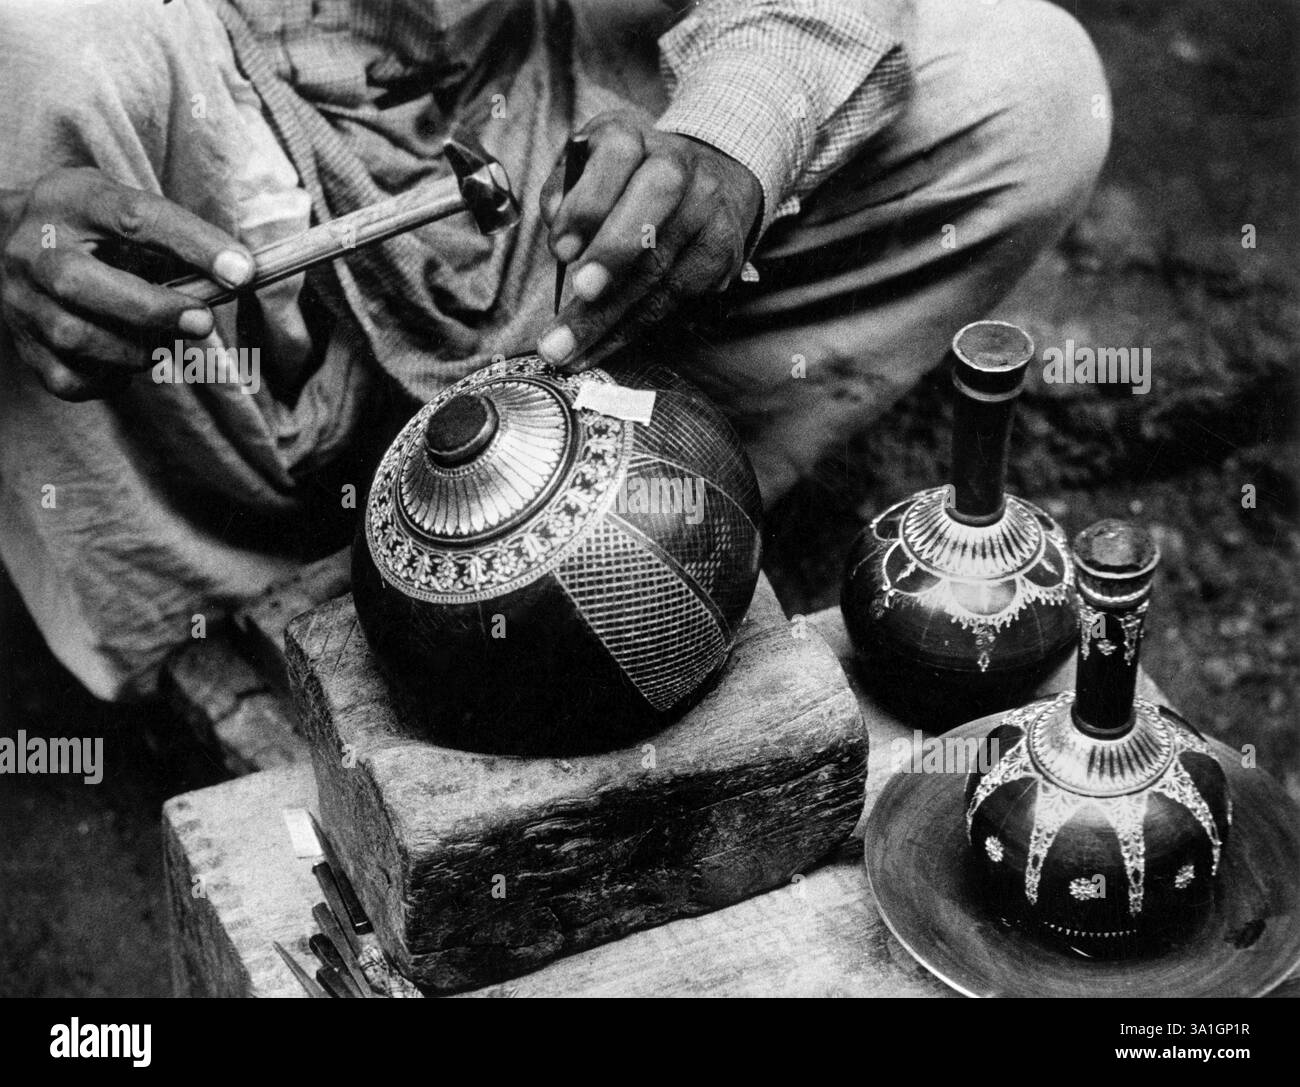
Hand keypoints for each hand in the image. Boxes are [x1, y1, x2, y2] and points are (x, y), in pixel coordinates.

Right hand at [0, 168, 254, 400]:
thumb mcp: (124, 208)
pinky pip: (71, 378)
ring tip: (162, 341)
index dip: (193, 244)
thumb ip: (176, 239)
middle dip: (153, 310)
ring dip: (136, 350)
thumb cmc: (92, 228)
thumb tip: (239, 277)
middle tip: (203, 322)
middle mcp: (33, 250)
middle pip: (81, 283)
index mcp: (71, 201)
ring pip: (76, 337)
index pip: (134, 217)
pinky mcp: (23, 345)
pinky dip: (111, 378)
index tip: (242, 271)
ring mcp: (20, 300)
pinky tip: (126, 360)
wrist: (13, 242)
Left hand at [537, 110, 761, 371]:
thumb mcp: (585, 169)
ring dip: (610, 317)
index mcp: (631, 138)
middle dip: (614, 254)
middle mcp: (676, 166)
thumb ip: (564, 193)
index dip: (588, 204)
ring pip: (660, 267)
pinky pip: (674, 299)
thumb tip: (559, 235)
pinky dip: (632, 329)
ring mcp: (706, 210)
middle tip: (581, 295)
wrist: (710, 179)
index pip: (615, 157)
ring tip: (568, 351)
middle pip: (651, 205)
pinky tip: (599, 349)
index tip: (561, 249)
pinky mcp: (722, 253)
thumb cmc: (626, 182)